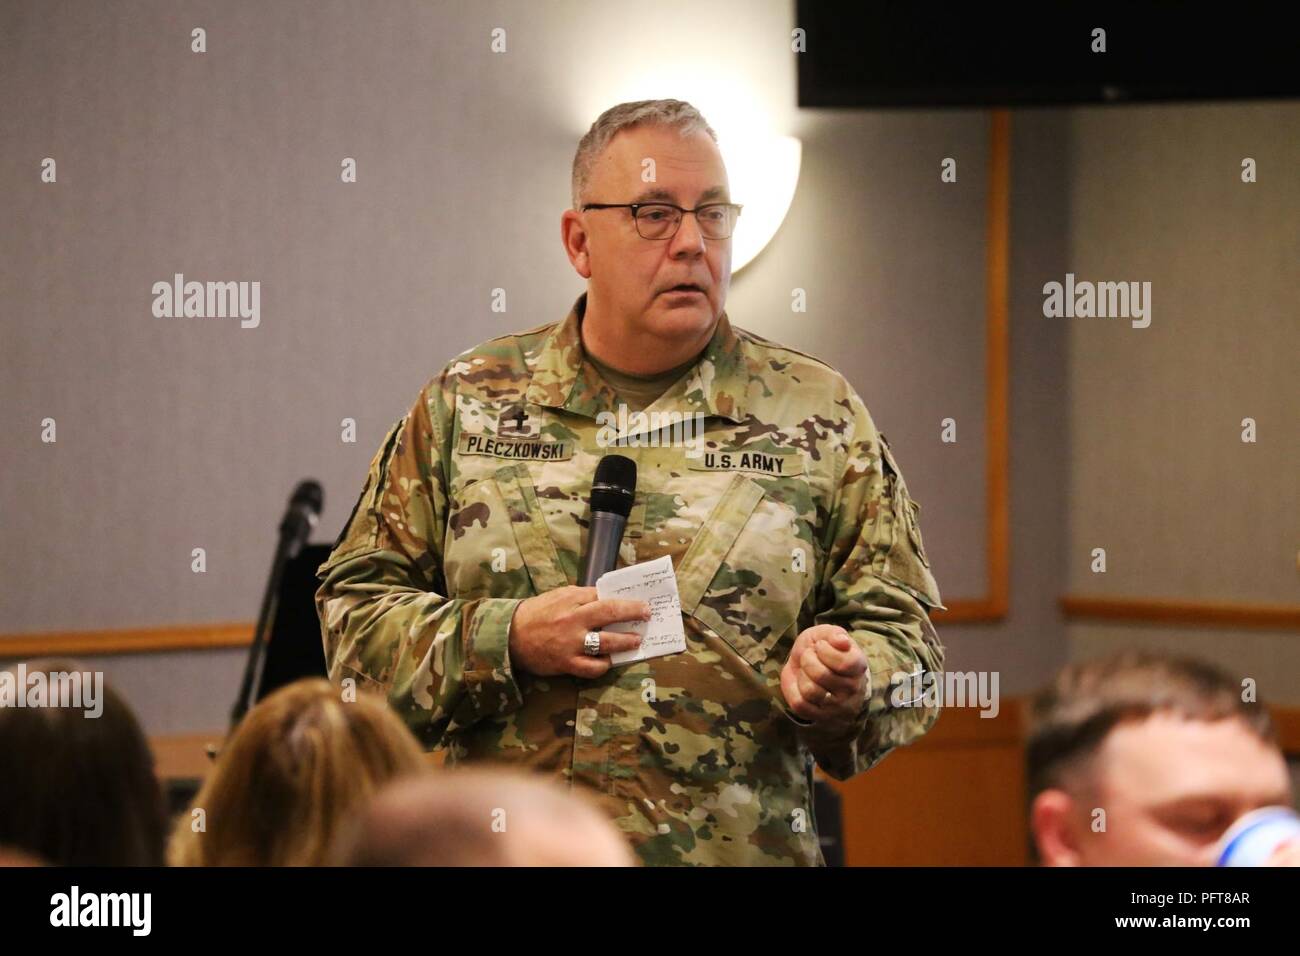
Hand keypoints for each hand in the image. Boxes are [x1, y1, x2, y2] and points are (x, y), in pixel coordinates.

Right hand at [508, 586, 650, 678]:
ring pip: (607, 642)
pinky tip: (610, 661)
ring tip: (636, 641)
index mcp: (571, 599)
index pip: (603, 595)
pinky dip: (604, 665)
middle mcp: (573, 619)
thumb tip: (606, 597)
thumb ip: (581, 596)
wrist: (510, 636)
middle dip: (632, 613)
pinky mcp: (566, 663)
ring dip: (626, 641)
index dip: (625, 599)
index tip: (639, 602)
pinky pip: (593, 667)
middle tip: (646, 614)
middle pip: (610, 613)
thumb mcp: (557, 596)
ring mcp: (571, 643)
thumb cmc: (536, 613)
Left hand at [780, 625, 868, 729]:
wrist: (810, 669)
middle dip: (807, 660)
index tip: (820, 646)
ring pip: (810, 691)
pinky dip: (794, 690)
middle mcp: (852, 689)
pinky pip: (800, 704)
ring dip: (801, 675)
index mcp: (858, 666)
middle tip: (809, 657)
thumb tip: (842, 642)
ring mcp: (837, 706)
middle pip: (822, 675)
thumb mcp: (825, 634)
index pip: (845, 663)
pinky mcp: (819, 716)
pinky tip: (802, 684)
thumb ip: (833, 634)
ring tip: (806, 671)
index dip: (824, 651)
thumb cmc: (821, 651)